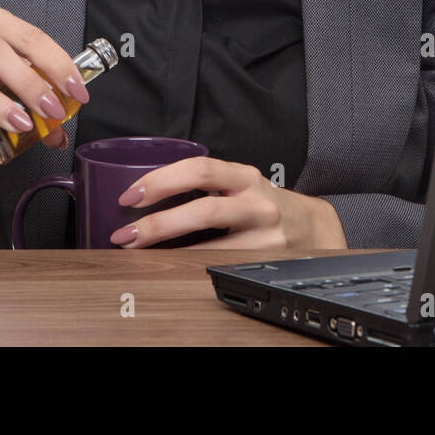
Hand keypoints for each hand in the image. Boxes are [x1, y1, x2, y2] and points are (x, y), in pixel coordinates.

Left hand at [108, 157, 347, 249]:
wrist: (308, 226)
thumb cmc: (261, 202)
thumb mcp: (239, 183)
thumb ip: (205, 183)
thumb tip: (147, 191)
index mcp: (244, 176)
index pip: (200, 169)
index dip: (163, 180)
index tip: (131, 194)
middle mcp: (256, 202)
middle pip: (204, 209)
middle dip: (159, 223)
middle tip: (125, 232)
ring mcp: (263, 234)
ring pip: (211, 244)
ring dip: (169, 249)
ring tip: (139, 250)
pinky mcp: (263, 260)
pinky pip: (220, 263)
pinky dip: (189, 264)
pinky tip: (169, 265)